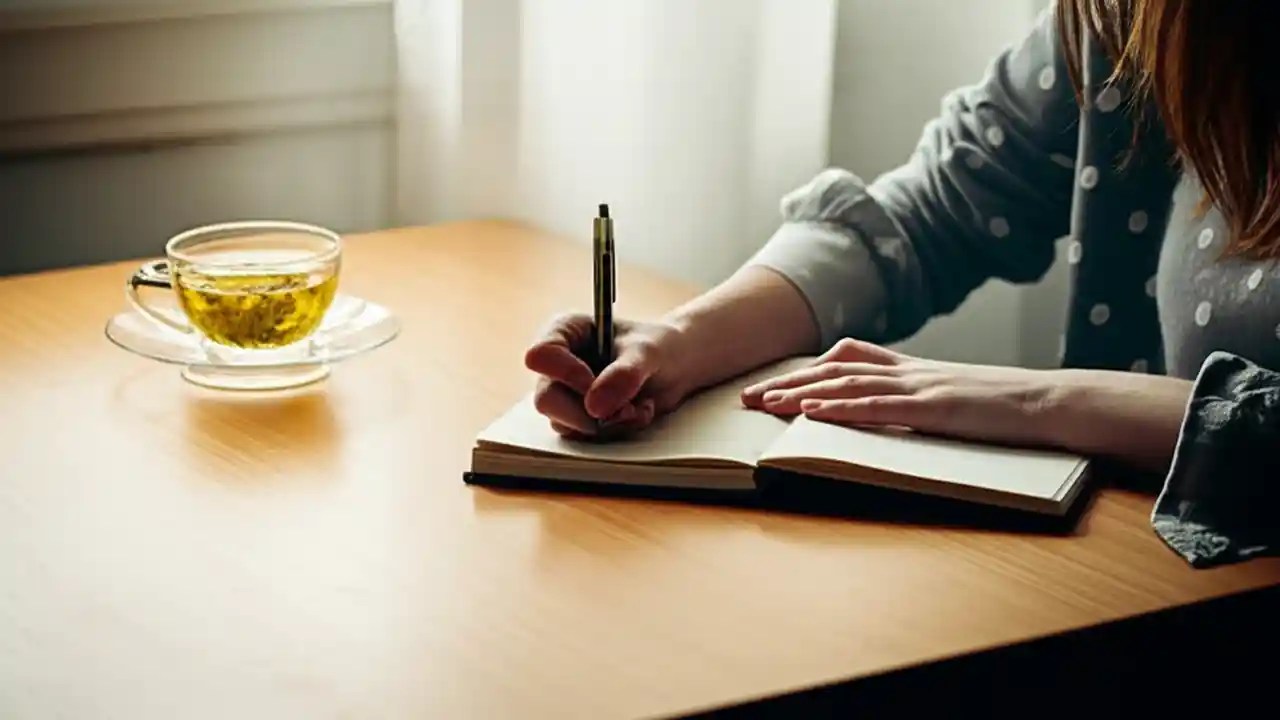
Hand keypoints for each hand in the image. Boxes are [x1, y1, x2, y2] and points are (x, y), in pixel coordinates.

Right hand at [524, 313, 689, 438]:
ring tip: (639, 407)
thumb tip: (594, 407)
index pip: (541, 356)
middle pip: (546, 398)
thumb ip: (623, 374)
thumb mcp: (647, 353)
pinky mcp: (580, 417)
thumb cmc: (660, 346)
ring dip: (606, 424)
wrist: (678, 367)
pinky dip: (614, 431)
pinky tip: (637, 414)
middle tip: (624, 409)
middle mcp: (559, 364)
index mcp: (566, 331)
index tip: (594, 384)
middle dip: (587, 412)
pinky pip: (584, 436)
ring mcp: (567, 394)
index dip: (566, 374)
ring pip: (564, 423)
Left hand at [741, 338, 1192, 467]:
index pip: (847, 359)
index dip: (806, 369)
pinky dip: (840, 408)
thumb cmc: (1006, 407)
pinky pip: (876, 407)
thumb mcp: (953, 397)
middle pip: (834, 370)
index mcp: (912, 368)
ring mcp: (919, 386)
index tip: (771, 381)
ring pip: (846, 384)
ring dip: (801, 394)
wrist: (1051, 402)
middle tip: (745, 396)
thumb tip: (887, 411)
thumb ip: (919, 398)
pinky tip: (812, 413)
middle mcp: (908, 371)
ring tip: (763, 403)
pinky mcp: (931, 407)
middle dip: (787, 382)